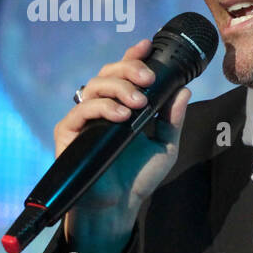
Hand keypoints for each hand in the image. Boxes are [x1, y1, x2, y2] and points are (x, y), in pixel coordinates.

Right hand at [56, 39, 190, 240]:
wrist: (120, 207)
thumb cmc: (138, 177)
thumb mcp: (165, 146)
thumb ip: (172, 120)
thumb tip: (183, 91)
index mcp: (122, 106)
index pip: (124, 74)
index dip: (132, 57)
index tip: (147, 45)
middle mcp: (101, 108)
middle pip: (107, 73)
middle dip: (129, 70)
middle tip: (149, 78)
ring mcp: (83, 119)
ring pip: (94, 87)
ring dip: (119, 88)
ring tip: (139, 103)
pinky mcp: (68, 133)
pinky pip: (81, 111)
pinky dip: (102, 108)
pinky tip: (121, 116)